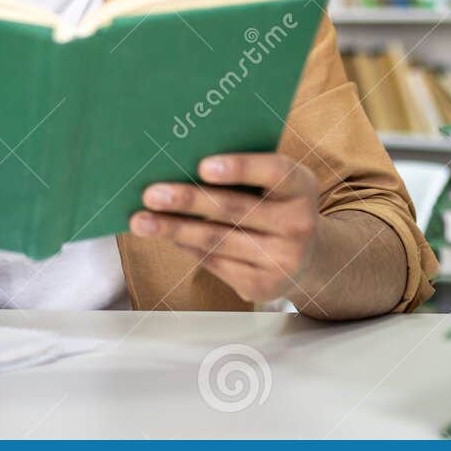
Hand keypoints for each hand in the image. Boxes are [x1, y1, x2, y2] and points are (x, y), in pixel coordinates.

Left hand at [131, 153, 320, 302]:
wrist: (309, 258)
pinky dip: (187, 247)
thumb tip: (179, 163)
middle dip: (188, 200)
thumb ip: (244, 172)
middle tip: (151, 194)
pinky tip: (167, 236)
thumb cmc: (276, 206)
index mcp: (302, 187)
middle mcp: (299, 224)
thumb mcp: (274, 184)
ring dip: (174, 229)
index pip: (274, 172)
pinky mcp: (263, 286)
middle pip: (235, 209)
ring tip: (141, 220)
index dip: (239, 168)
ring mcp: (283, 260)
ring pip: (217, 240)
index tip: (202, 166)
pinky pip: (215, 262)